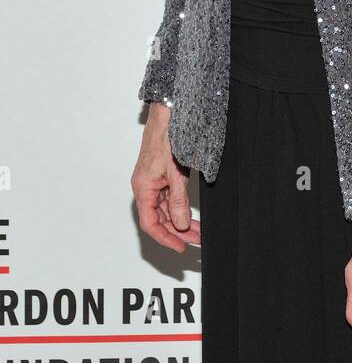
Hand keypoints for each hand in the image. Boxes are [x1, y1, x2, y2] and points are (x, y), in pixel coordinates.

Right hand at [132, 103, 199, 252]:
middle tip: (197, 240)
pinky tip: (190, 215)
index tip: (181, 247)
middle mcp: (144, 188)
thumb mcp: (176, 173)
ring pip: (165, 210)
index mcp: (142, 188)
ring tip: (198, 231)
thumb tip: (180, 224)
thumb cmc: (167, 138)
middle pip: (159, 219)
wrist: (168, 115)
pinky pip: (168, 198)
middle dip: (177, 232)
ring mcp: (152, 183)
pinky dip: (179, 208)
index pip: (151, 224)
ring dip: (180, 221)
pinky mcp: (161, 176)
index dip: (165, 238)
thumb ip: (178, 200)